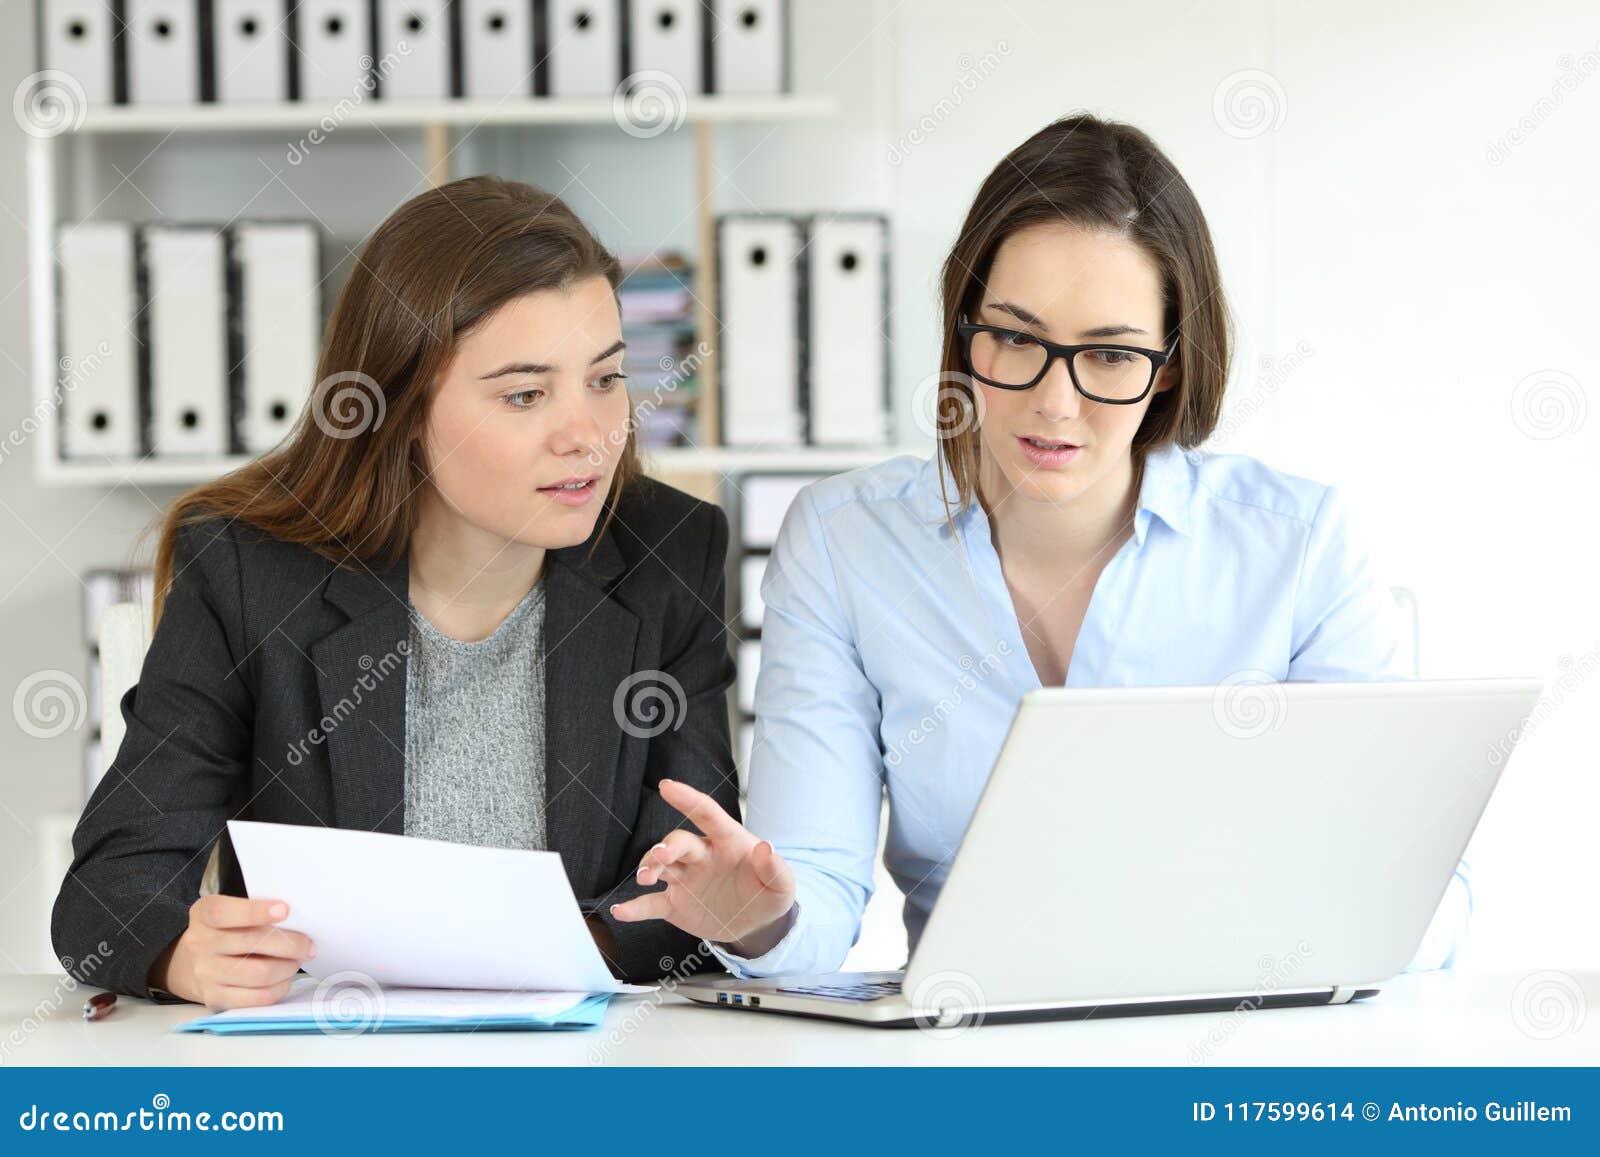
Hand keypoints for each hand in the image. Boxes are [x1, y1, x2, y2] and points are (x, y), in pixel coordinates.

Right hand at [149, 895, 315, 1008]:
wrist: (191, 963)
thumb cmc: (225, 930)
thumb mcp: (230, 911)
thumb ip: (255, 912)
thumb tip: (298, 920)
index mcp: (204, 914)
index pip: (225, 912)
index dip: (256, 911)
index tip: (285, 910)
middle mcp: (200, 943)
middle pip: (251, 943)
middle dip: (289, 943)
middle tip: (308, 944)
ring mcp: (206, 973)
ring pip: (259, 973)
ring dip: (288, 967)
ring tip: (297, 960)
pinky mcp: (216, 998)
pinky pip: (257, 997)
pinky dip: (280, 987)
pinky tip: (285, 978)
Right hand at [609, 779, 796, 955]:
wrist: (756, 924)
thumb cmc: (768, 894)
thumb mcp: (781, 885)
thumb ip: (775, 868)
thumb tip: (766, 848)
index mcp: (728, 842)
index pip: (707, 814)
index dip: (688, 799)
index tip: (667, 786)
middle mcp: (701, 855)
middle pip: (678, 842)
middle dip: (666, 846)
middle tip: (662, 857)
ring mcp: (685, 878)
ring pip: (659, 866)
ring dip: (648, 868)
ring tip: (646, 879)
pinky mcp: (675, 904)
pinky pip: (651, 904)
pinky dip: (634, 907)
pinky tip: (621, 911)